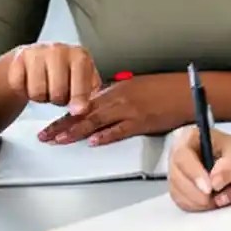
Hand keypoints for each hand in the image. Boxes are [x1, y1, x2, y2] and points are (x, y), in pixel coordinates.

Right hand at [6, 42, 100, 113]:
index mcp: (79, 55)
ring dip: (41, 97)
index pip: (81, 78)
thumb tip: (83, 109)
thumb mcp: (82, 82)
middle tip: (58, 94)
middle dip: (58, 100)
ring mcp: (37, 52)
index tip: (78, 110)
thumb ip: (88, 95)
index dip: (80, 97)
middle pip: (58, 91)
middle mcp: (58, 50)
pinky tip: (30, 83)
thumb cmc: (63, 74)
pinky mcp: (18, 59)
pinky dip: (24, 91)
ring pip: (38, 92)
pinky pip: (20, 86)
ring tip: (45, 88)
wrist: (34, 60)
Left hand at [35, 75, 188, 145]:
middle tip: (45, 136)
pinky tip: (93, 141)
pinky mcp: (142, 121)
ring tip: (59, 140)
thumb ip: (115, 98)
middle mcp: (118, 98)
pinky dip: (106, 136)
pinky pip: (120, 129)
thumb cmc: (162, 90)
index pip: (83, 104)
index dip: (64, 115)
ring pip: (97, 121)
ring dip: (76, 131)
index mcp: (115, 90)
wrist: (185, 91)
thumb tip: (98, 108)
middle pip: (84, 113)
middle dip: (63, 125)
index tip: (49, 126)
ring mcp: (130, 110)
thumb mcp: (134, 88)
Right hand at [167, 128, 230, 211]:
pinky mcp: (182, 190)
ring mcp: (180, 173)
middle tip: (217, 199)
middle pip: (176, 177)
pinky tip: (220, 199)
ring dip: (203, 201)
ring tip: (227, 193)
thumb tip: (214, 181)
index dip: (193, 173)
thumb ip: (229, 167)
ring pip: (179, 194)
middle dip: (197, 193)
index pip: (182, 156)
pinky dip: (203, 207)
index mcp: (191, 138)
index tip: (209, 188)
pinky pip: (185, 204)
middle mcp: (181, 155)